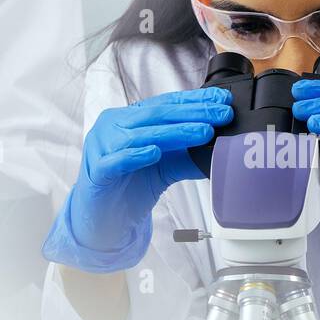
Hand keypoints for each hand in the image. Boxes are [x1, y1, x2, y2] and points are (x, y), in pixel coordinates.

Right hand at [42, 87, 232, 271]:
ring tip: (203, 132)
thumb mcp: (165, 166)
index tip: (222, 100)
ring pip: (140, 134)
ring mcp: (102, 147)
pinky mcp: (97, 173)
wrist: (104, 220)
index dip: (194, 101)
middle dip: (193, 113)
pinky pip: (116, 161)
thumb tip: (222, 148)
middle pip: (157, 115)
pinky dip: (136, 155)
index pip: (165, 104)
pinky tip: (155, 152)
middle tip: (222, 114)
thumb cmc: (131, 186)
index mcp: (129, 119)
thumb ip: (187, 154)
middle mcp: (113, 126)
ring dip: (175, 132)